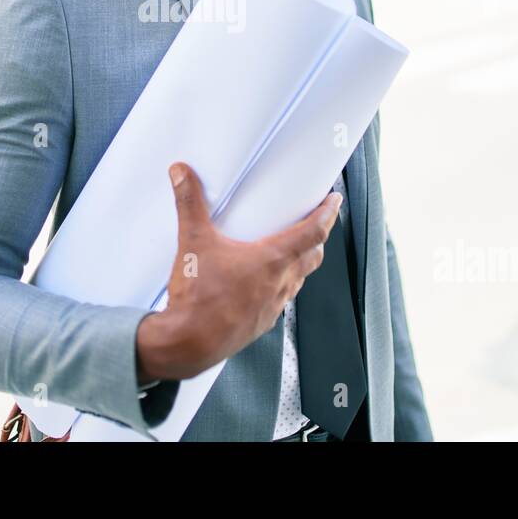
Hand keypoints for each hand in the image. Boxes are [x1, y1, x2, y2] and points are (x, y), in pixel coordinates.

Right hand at [136, 162, 340, 380]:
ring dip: (300, 262)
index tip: (334, 202)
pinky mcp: (261, 322)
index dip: (327, 214)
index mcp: (272, 261)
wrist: (188, 343)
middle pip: (312, 256)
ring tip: (288, 249)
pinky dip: (280, 285)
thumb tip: (183, 176)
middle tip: (315, 222)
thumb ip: (189, 204)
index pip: (314, 233)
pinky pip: (280, 299)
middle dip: (317, 237)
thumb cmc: (198, 300)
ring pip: (298, 279)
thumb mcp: (193, 242)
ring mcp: (273, 305)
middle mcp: (279, 283)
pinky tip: (262, 282)